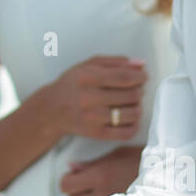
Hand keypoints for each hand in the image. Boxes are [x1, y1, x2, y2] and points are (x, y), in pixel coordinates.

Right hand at [24, 55, 146, 141]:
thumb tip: (141, 64)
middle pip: (131, 95)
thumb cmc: (73, 83)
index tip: (143, 77)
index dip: (140, 77)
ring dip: (138, 107)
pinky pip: (126, 132)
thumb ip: (116, 62)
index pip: (124, 77)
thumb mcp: (89, 65)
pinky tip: (130, 118)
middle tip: (137, 89)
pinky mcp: (96, 133)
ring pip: (132, 114)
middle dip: (140, 91)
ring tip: (133, 103)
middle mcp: (89, 98)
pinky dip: (134, 125)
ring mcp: (93, 118)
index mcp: (88, 77)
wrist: (52, 109)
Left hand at [60, 145, 142, 195]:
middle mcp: (103, 193)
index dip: (68, 180)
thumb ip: (92, 163)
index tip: (74, 176)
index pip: (67, 185)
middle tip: (85, 184)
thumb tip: (72, 167)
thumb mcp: (118, 154)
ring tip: (98, 192)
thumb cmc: (145, 161)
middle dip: (75, 192)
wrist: (171, 177)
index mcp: (101, 175)